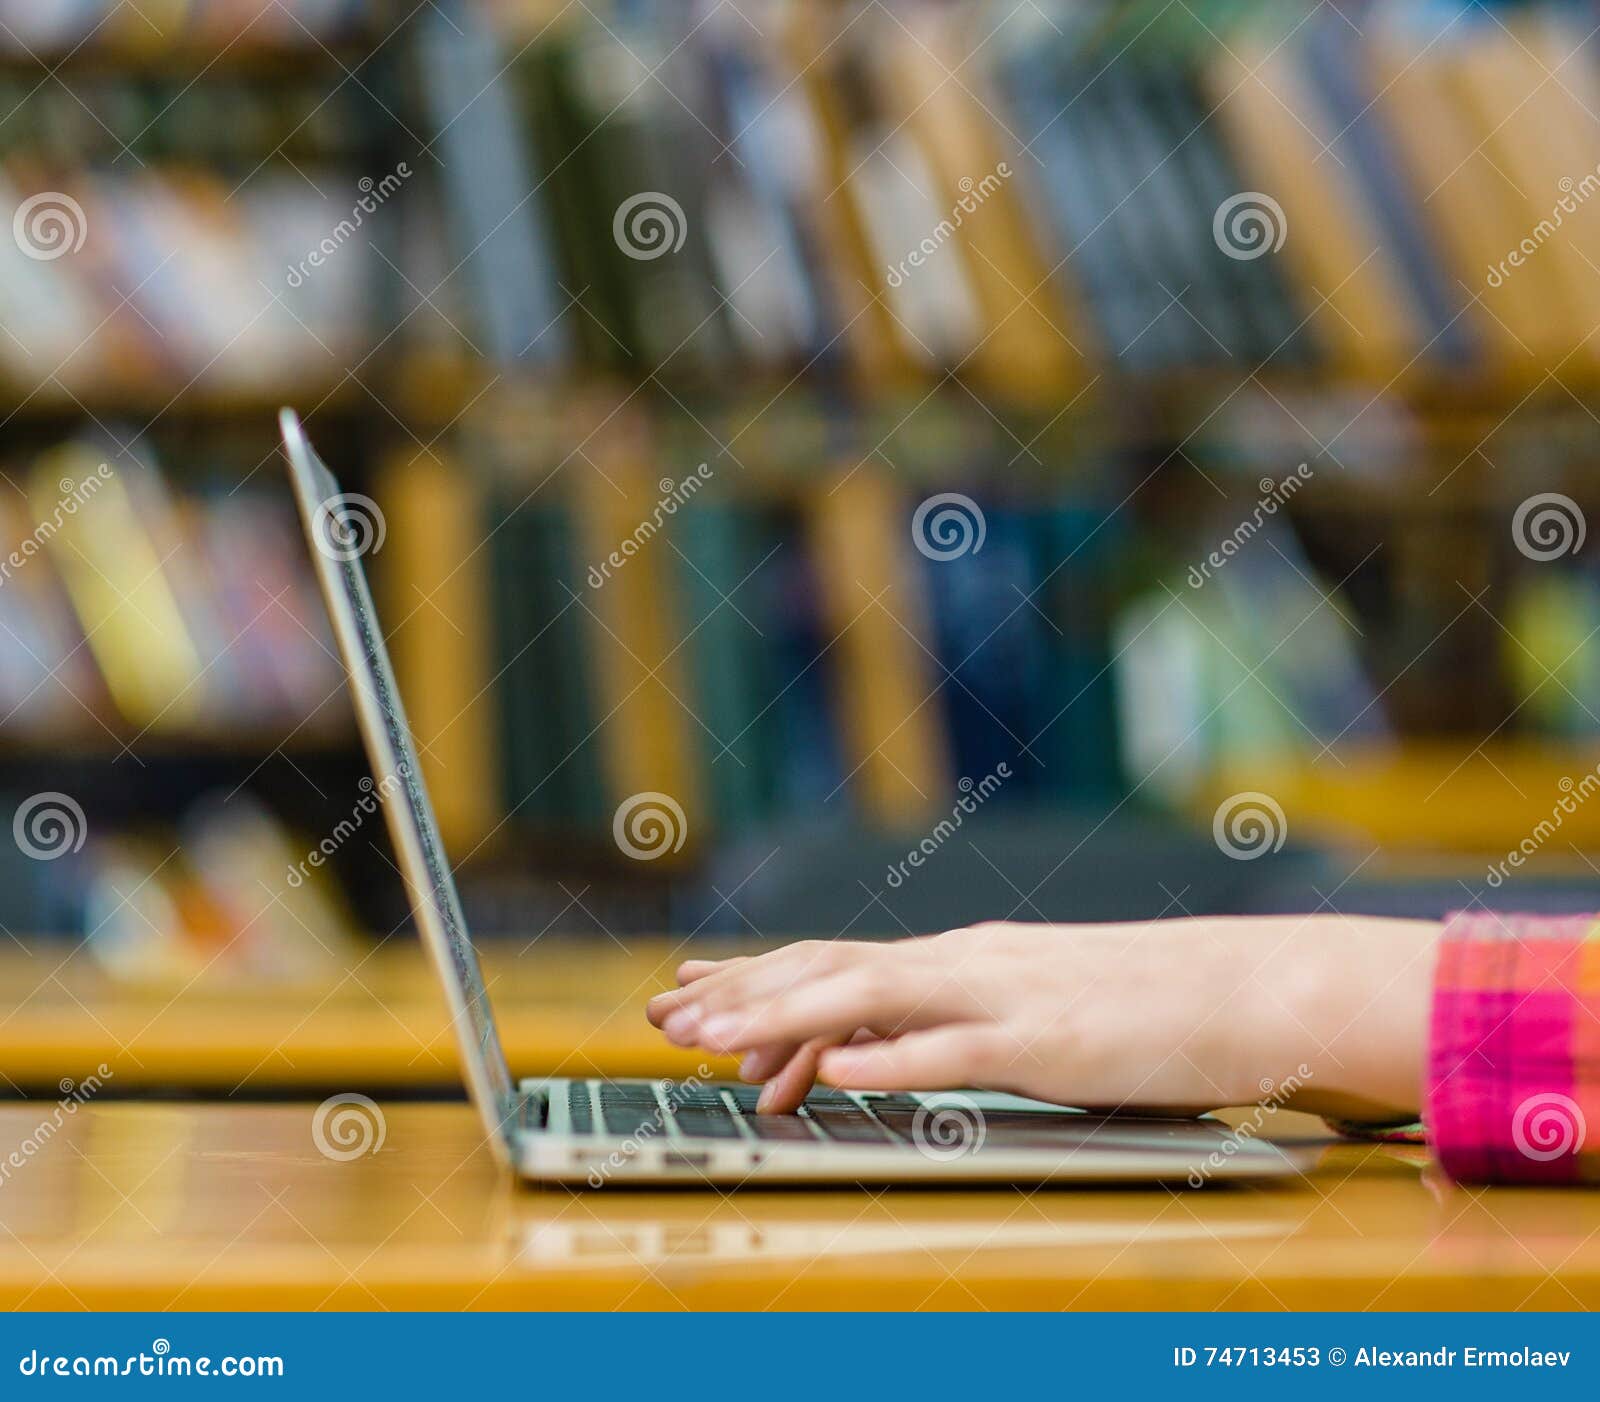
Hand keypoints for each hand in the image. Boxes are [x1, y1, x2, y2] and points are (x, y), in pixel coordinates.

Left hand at [646, 917, 1439, 1118]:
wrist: (1247, 985)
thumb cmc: (1145, 1004)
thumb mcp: (1034, 1006)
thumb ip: (961, 1023)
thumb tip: (890, 1048)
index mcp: (963, 957)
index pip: (837, 957)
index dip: (757, 975)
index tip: (692, 988)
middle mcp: (967, 963)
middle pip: (831, 969)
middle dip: (739, 995)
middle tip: (664, 1016)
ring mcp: (1002, 997)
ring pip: (869, 996)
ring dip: (781, 1017)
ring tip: (710, 1041)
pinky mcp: (1045, 1043)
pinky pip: (952, 1050)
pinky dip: (886, 1059)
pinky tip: (834, 1071)